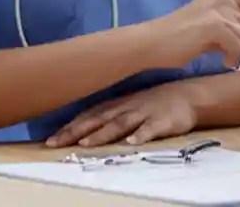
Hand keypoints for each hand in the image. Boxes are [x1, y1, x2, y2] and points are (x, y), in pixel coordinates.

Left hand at [46, 80, 197, 148]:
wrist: (189, 96)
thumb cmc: (154, 102)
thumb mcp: (130, 103)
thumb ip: (109, 113)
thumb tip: (81, 127)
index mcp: (118, 105)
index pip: (89, 115)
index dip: (70, 127)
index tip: (50, 139)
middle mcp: (128, 107)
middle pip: (99, 119)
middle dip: (76, 131)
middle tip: (56, 143)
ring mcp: (145, 113)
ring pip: (121, 123)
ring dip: (103, 133)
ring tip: (86, 143)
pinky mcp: (164, 120)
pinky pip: (151, 128)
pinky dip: (141, 134)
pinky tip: (132, 142)